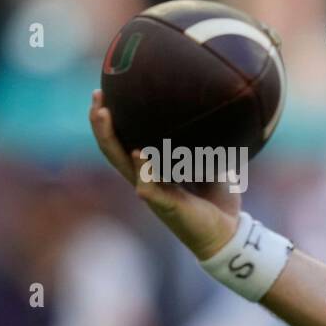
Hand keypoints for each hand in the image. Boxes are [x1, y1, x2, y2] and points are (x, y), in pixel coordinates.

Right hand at [88, 90, 240, 259]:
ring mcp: (153, 193)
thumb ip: (210, 143)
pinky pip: (148, 187)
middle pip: (113, 149)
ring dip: (110, 140)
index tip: (105, 91)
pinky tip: (138, 153)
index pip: (124, 142)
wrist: (229, 233)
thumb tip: (222, 110)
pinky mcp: (166, 206)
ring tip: (105, 115)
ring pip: (122, 164)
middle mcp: (147, 179)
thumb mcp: (213, 164)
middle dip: (100, 123)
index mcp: (154, 170)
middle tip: (97, 97)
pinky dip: (142, 170)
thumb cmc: (218, 200)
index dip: (111, 121)